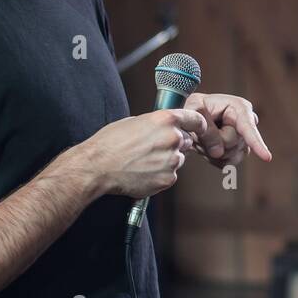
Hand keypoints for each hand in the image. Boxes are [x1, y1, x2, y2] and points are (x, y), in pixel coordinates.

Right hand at [80, 108, 208, 196]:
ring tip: (143, 161)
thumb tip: (164, 127)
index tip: (200, 128)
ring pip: (178, 160)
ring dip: (166, 161)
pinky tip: (142, 172)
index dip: (198, 124)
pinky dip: (160, 175)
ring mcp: (172, 160)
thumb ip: (156, 123)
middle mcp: (173, 139)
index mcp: (165, 120)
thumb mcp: (134, 121)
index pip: (195, 119)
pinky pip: (170, 175)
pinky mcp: (168, 179)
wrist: (98, 167)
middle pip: (185, 141)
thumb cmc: (110, 143)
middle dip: (174, 144)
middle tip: (153, 148)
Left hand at [183, 92, 272, 167]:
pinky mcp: (240, 151)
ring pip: (231, 156)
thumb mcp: (194, 112)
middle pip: (232, 144)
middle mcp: (247, 123)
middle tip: (200, 130)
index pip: (248, 128)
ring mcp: (244, 139)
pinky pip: (229, 163)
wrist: (193, 118)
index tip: (267, 158)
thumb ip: (207, 130)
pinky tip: (208, 148)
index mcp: (239, 108)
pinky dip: (215, 159)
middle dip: (213, 141)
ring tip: (203, 138)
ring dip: (212, 151)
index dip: (256, 142)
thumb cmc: (194, 109)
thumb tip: (218, 152)